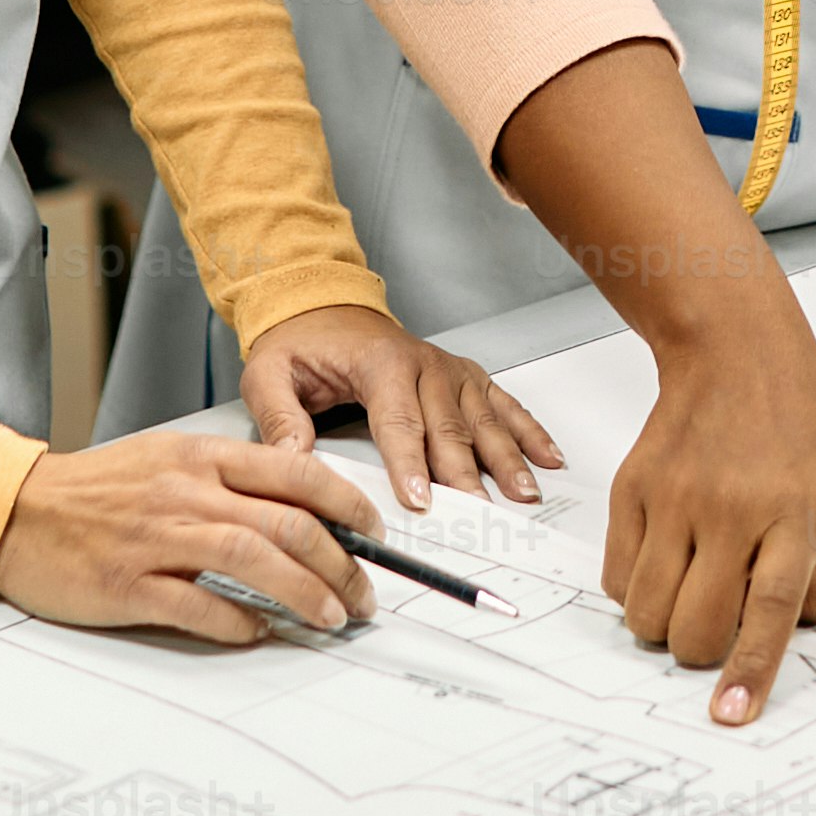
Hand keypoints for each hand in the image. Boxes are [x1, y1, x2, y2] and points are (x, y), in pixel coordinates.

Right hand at [0, 431, 382, 642]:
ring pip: (253, 561)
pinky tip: (259, 633)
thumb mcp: (168, 461)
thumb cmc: (95, 490)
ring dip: (303, 594)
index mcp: (201, 457)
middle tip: (363, 595)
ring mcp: (157, 539)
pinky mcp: (128, 584)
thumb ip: (229, 481)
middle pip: (286, 522)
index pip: (295, 473)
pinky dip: (237, 623)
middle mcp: (186, 492)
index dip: (347, 504)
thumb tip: (298, 512)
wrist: (16, 510)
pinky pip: (196, 606)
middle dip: (339, 564)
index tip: (373, 532)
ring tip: (331, 618)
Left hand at [242, 302, 566, 512]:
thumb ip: (277, 416)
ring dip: (507, 457)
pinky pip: (502, 405)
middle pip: (449, 427)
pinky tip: (547, 457)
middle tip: (479, 510)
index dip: (409, 463)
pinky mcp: (464, 378)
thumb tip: (290, 460)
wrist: (323, 305)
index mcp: (380, 363)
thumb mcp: (268, 372)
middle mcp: (424, 364)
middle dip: (466, 472)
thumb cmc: (302, 342)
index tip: (418, 498)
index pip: (398, 420)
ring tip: (524, 491)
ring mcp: (450, 371)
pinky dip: (528, 431)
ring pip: (483, 420)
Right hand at [604, 303, 815, 730]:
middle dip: (705, 651)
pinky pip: (618, 579)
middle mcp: (730, 508)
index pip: (768, 606)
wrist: (738, 353)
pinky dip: (639, 591)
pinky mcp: (632, 490)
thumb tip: (788, 629)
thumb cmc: (804, 426)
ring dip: (667, 626)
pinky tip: (670, 560)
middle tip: (720, 625)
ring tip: (693, 590)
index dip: (749, 668)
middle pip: (697, 626)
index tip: (731, 713)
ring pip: (647, 614)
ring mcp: (675, 498)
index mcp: (793, 513)